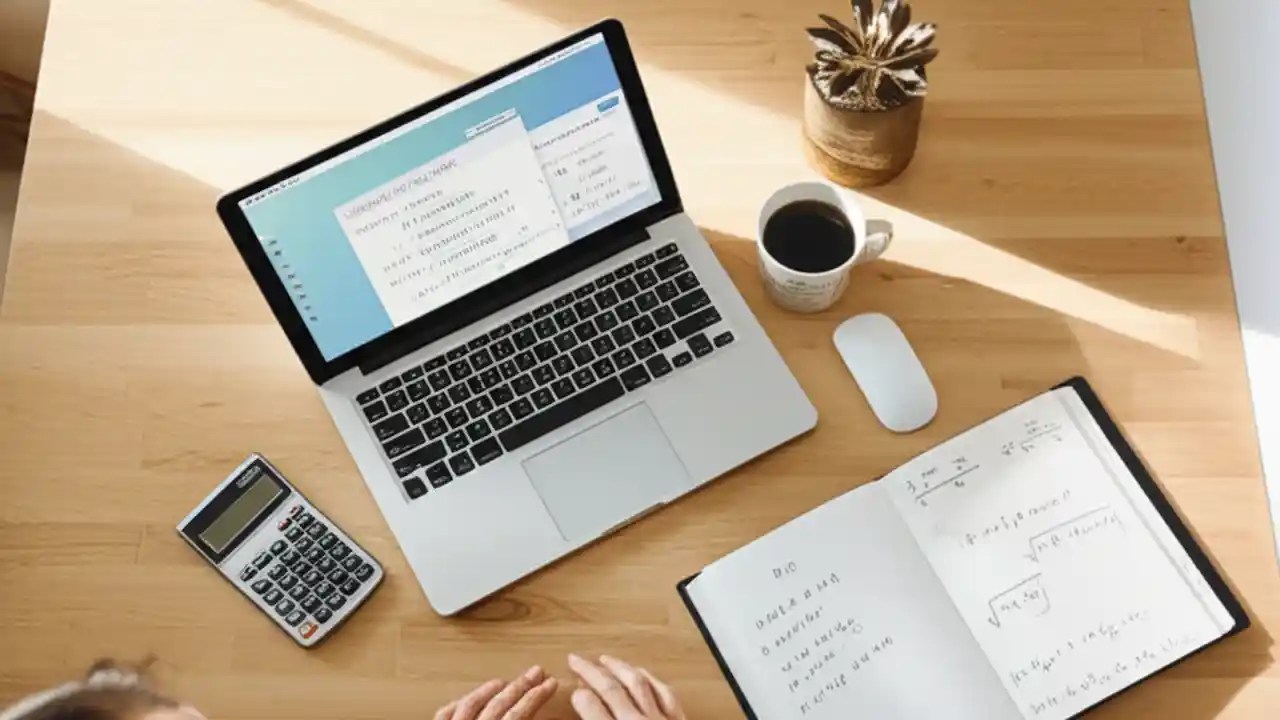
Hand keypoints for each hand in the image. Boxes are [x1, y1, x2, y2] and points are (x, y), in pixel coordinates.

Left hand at [434, 666, 557, 719]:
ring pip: (471, 704)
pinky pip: (445, 714)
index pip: (518, 715)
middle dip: (520, 686)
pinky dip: (458, 703)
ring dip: (491, 690)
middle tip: (537, 672)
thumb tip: (535, 712)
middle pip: (498, 704)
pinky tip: (468, 697)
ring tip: (505, 680)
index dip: (536, 697)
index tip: (551, 684)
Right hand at [567, 654, 686, 719]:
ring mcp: (661, 719)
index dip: (579, 695)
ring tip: (605, 659)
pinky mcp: (680, 719)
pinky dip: (651, 679)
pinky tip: (641, 671)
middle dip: (590, 671)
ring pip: (638, 683)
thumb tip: (586, 708)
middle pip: (611, 689)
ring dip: (619, 667)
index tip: (574, 689)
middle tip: (576, 659)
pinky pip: (665, 692)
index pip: (591, 707)